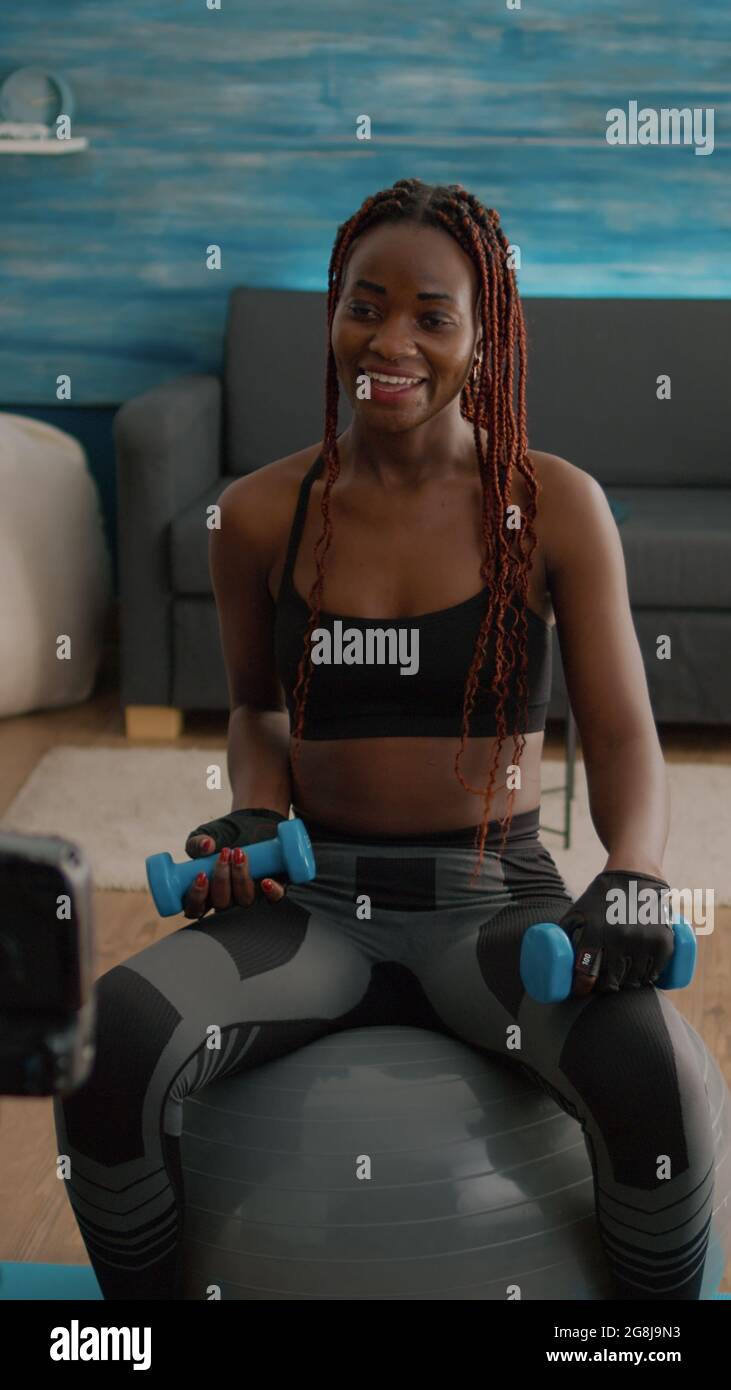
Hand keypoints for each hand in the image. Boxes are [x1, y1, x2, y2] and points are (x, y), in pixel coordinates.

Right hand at [181, 809, 287, 920]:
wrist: (251, 821)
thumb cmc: (225, 835)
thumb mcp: (207, 836)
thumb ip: (198, 842)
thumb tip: (207, 845)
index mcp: (207, 892)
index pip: (196, 909)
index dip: (197, 898)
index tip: (201, 875)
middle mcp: (229, 899)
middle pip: (222, 905)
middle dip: (222, 881)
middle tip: (223, 856)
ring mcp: (250, 896)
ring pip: (245, 901)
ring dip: (241, 880)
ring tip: (239, 855)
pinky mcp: (272, 889)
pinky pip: (275, 900)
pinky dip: (272, 893)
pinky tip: (266, 882)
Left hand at [557, 870, 674, 996]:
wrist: (635, 875)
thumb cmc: (600, 899)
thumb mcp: (577, 912)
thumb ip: (563, 937)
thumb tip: (553, 966)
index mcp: (595, 930)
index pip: (586, 973)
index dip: (582, 988)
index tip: (581, 991)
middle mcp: (621, 936)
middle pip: (611, 982)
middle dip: (604, 987)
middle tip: (602, 984)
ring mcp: (644, 939)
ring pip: (634, 982)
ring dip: (626, 984)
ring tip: (620, 978)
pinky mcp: (663, 941)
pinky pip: (654, 974)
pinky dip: (647, 978)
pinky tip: (640, 975)